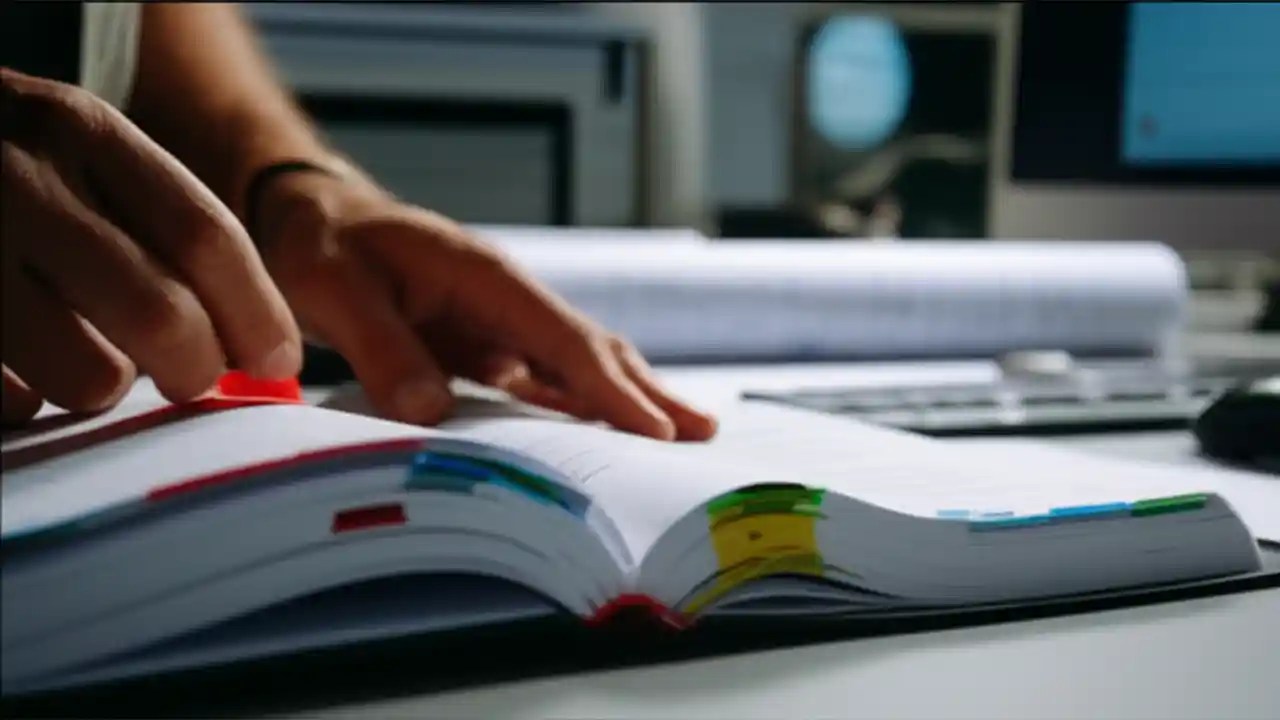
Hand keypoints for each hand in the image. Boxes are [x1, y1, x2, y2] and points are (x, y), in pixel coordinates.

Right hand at [1, 68, 301, 425]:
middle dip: (197, 367)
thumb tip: (261, 347)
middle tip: (194, 376)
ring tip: (91, 362)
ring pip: (87, 373)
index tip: (277, 361)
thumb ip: (163, 230)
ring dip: (106, 386)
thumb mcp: (82, 158)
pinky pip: (7, 400)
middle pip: (161, 314)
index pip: (205, 237)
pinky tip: (20, 366)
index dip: (257, 314)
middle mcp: (19, 182)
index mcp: (83, 133)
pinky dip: (29, 401)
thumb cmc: (10, 172)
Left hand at [254, 170, 716, 440]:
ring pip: (577, 362)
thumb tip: (432, 410)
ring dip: (627, 397)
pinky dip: (582, 402)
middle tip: (703, 433)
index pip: (563, 338)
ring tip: (680, 433)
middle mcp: (506, 297)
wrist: (312, 217)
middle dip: (646, 391)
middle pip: (591, 347)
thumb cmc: (322, 245)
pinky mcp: (486, 342)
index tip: (656, 431)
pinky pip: (544, 377)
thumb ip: (383, 346)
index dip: (610, 388)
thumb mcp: (333, 289)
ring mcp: (501, 320)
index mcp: (485, 276)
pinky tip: (609, 428)